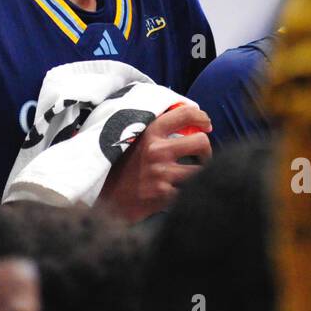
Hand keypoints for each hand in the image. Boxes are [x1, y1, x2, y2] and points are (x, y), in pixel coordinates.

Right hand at [96, 104, 211, 222]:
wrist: (104, 196)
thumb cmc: (120, 166)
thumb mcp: (132, 138)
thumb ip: (154, 129)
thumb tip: (182, 118)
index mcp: (149, 131)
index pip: (185, 114)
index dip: (201, 117)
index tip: (206, 124)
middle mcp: (157, 150)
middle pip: (201, 142)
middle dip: (206, 149)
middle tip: (202, 156)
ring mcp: (161, 173)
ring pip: (201, 169)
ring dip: (202, 172)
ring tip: (195, 174)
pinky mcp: (164, 195)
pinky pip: (189, 190)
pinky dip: (188, 190)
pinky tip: (182, 191)